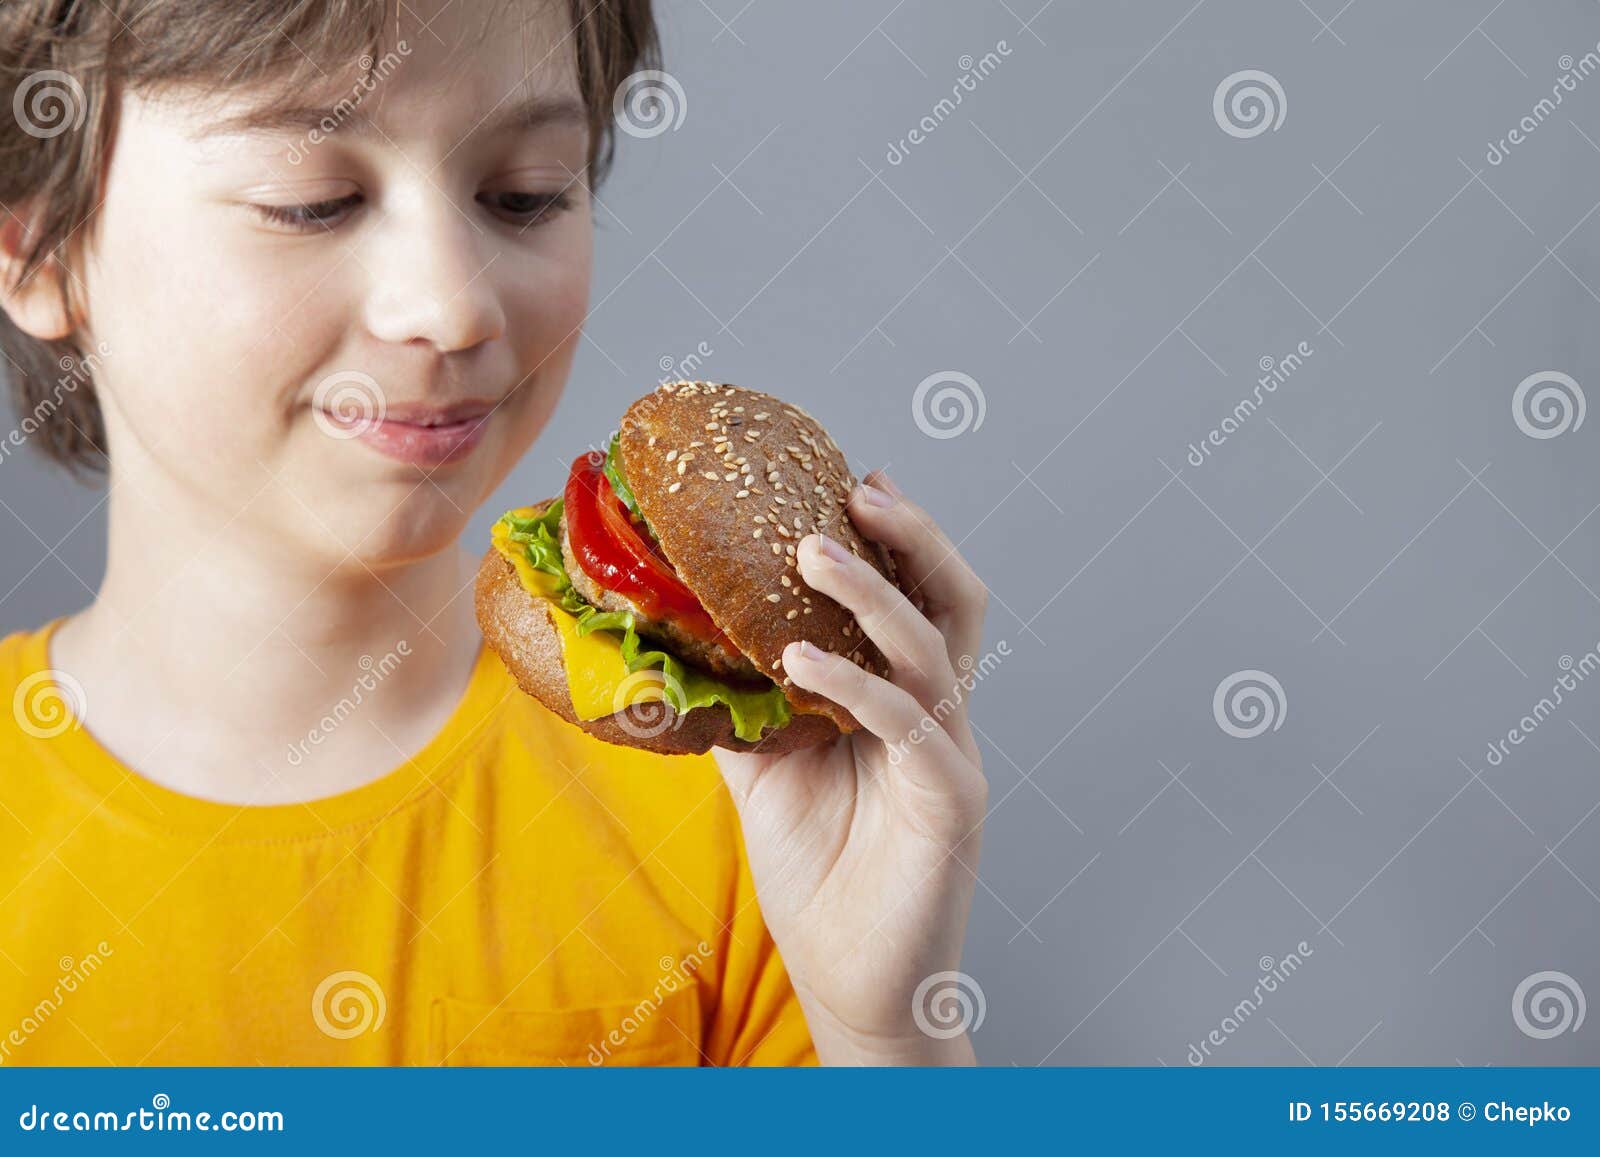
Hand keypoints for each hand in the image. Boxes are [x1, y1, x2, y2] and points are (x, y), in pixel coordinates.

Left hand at [712, 470, 989, 1065]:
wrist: (850, 979)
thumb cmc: (818, 874)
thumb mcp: (766, 771)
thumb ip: (745, 708)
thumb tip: (686, 646)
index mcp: (903, 702)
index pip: (915, 602)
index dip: (895, 542)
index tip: (851, 482)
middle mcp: (938, 717)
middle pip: (951, 602)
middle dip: (913, 539)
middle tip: (859, 491)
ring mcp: (951, 756)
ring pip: (934, 649)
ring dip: (874, 594)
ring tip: (813, 553)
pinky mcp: (950, 801)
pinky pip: (910, 724)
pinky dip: (856, 684)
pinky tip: (798, 661)